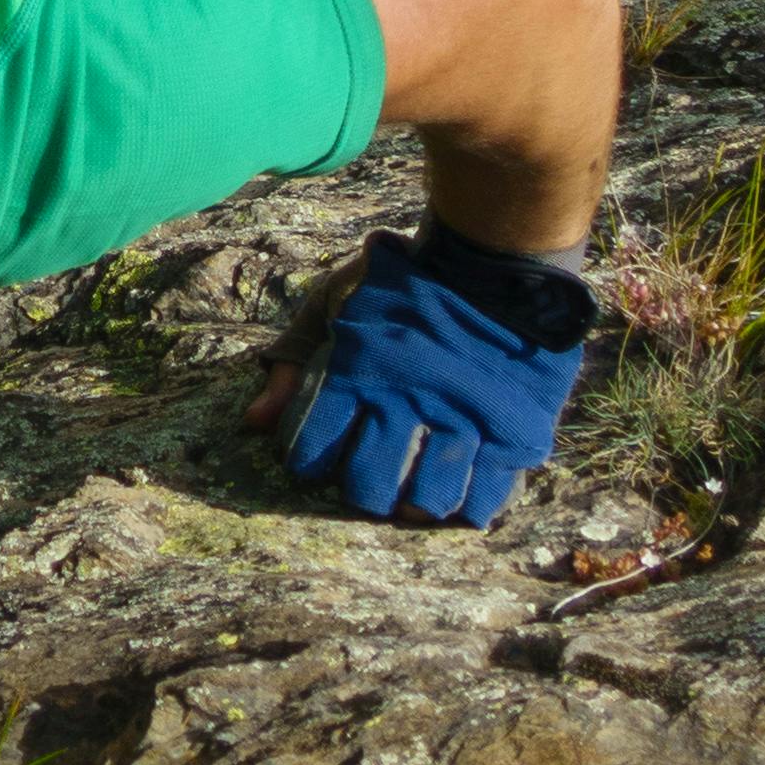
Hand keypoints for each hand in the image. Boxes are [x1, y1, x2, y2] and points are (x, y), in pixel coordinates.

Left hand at [251, 221, 592, 526]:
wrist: (498, 258)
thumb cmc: (407, 280)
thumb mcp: (336, 304)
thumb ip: (295, 363)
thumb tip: (253, 424)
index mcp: (357, 370)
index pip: (315, 445)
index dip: (309, 460)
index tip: (314, 460)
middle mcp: (406, 402)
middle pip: (369, 484)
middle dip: (361, 490)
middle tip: (365, 484)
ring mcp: (462, 420)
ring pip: (427, 498)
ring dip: (413, 504)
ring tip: (410, 499)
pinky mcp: (512, 432)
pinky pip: (486, 494)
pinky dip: (469, 506)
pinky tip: (458, 500)